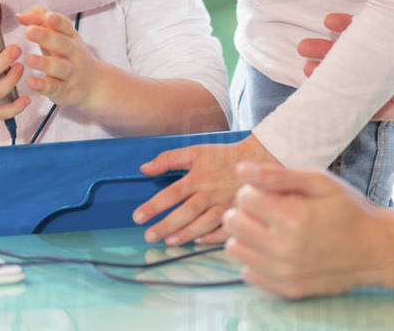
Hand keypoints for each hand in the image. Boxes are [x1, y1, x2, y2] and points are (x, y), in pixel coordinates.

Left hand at [16, 6, 101, 108]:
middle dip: (47, 37)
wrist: (94, 83)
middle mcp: (73, 53)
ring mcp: (71, 73)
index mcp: (71, 37)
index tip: (47, 16)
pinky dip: (43, 86)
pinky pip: (54, 88)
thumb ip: (40, 20)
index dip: (57, 20)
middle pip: (63, 44)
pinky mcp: (65, 91)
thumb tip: (21, 16)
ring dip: (45, 63)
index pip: (65, 26)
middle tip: (29, 31)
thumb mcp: (60, 35)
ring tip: (30, 59)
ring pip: (60, 67)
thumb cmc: (69, 54)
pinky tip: (31, 81)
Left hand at [132, 135, 278, 245]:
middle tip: (149, 236)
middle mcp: (210, 193)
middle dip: (166, 225)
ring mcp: (225, 205)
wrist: (256, 159)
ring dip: (186, 234)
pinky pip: (225, 230)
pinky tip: (198, 241)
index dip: (154, 206)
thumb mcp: (195, 151)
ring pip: (204, 224)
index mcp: (197, 177)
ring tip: (169, 242)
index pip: (171, 194)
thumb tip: (144, 168)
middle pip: (185, 212)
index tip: (138, 217)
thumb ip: (169, 159)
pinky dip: (212, 237)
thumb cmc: (222, 156)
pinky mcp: (238, 214)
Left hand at [223, 162, 392, 297]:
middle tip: (265, 208)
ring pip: (236, 250)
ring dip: (245, 235)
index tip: (269, 191)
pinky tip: (273, 248)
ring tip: (267, 228)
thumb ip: (278, 175)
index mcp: (292, 217)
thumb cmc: (348, 209)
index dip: (253, 189)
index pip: (244, 197)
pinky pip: (249, 274)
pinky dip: (255, 259)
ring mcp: (286, 274)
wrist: (376, 250)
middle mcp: (285, 249)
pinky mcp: (288, 290)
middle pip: (234, 224)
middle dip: (244, 210)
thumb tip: (240, 169)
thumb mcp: (319, 181)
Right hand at [297, 0, 393, 122]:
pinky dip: (346, 102)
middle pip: (351, 55)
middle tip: (303, 45)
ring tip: (306, 67)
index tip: (329, 20)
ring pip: (353, 80)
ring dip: (328, 74)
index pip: (365, 30)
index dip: (346, 26)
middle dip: (326, 50)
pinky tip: (326, 92)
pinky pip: (368, 107)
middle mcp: (393, 60)